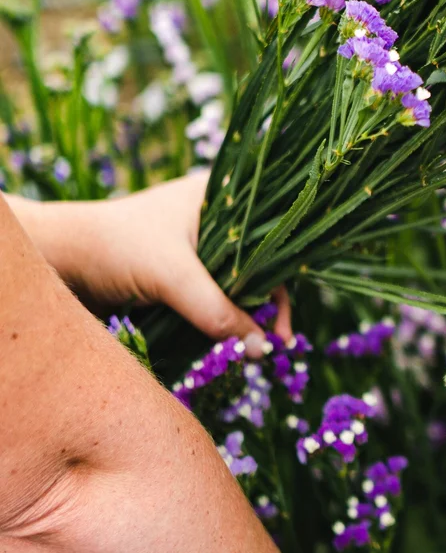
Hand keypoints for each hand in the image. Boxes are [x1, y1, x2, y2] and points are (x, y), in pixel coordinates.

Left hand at [7, 172, 290, 354]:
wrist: (54, 261)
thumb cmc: (113, 247)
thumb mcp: (173, 277)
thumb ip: (219, 312)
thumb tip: (262, 350)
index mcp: (222, 198)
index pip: (274, 239)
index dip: (285, 284)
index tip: (283, 329)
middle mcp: (216, 222)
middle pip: (260, 270)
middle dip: (266, 311)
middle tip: (272, 349)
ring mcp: (198, 251)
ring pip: (238, 291)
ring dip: (244, 322)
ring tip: (248, 354)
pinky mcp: (180, 278)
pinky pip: (214, 303)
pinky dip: (221, 325)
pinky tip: (227, 347)